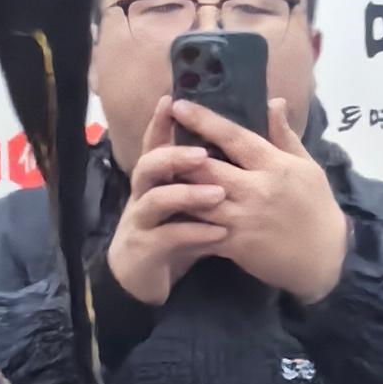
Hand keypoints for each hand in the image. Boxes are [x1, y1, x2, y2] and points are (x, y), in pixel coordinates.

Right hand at [103, 97, 237, 305]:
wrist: (147, 282)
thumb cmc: (176, 235)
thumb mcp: (193, 205)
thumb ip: (211, 176)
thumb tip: (241, 141)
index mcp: (156, 180)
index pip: (156, 144)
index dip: (160, 123)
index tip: (171, 100)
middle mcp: (144, 195)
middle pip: (149, 165)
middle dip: (173, 156)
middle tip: (203, 153)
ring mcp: (141, 222)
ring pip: (155, 200)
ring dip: (186, 194)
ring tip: (218, 194)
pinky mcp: (144, 250)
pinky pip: (166, 238)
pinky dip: (193, 233)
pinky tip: (218, 233)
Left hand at [167, 98, 348, 303]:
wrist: (326, 259)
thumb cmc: (317, 208)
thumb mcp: (307, 167)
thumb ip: (284, 135)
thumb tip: (273, 101)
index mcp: (275, 166)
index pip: (234, 137)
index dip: (205, 120)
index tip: (180, 105)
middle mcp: (256, 189)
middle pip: (207, 167)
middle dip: (178, 154)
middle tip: (155, 139)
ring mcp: (243, 219)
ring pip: (198, 199)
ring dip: (174, 187)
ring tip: (151, 173)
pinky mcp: (235, 245)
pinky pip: (201, 231)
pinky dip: (182, 221)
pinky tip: (164, 212)